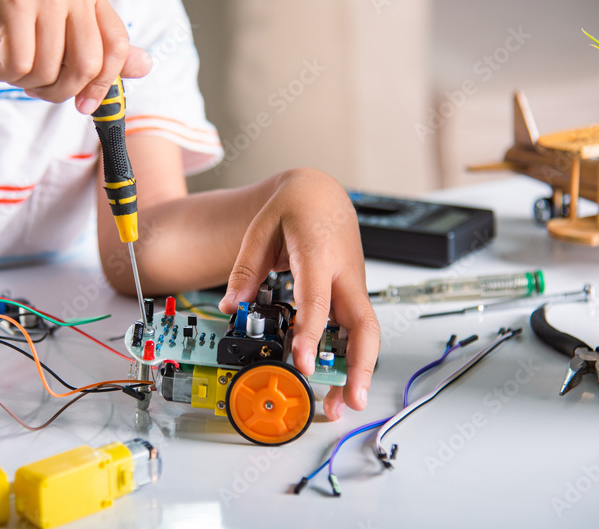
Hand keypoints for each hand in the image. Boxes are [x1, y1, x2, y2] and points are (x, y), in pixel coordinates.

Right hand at [0, 0, 151, 112]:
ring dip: (25, 81)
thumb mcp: (62, 39)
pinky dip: (2, 72)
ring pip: (49, 70)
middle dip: (60, 90)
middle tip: (37, 85)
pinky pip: (19, 66)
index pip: (117, 49)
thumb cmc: (15, 28)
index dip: (102, 85)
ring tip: (11, 60)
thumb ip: (102, 53)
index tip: (84, 106)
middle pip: (86, 66)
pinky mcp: (11, 5)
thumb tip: (146, 66)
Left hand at [218, 168, 379, 420]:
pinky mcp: (352, 295)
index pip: (317, 300)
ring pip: (365, 332)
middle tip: (352, 400)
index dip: (312, 334)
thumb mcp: (260, 229)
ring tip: (343, 403)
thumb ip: (245, 269)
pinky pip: (356, 329)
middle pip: (363, 324)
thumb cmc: (295, 208)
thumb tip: (232, 307)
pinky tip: (339, 380)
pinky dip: (351, 357)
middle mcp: (344, 274)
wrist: (321, 194)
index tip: (306, 364)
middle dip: (361, 365)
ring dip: (359, 369)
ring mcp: (352, 286)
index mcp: (319, 253)